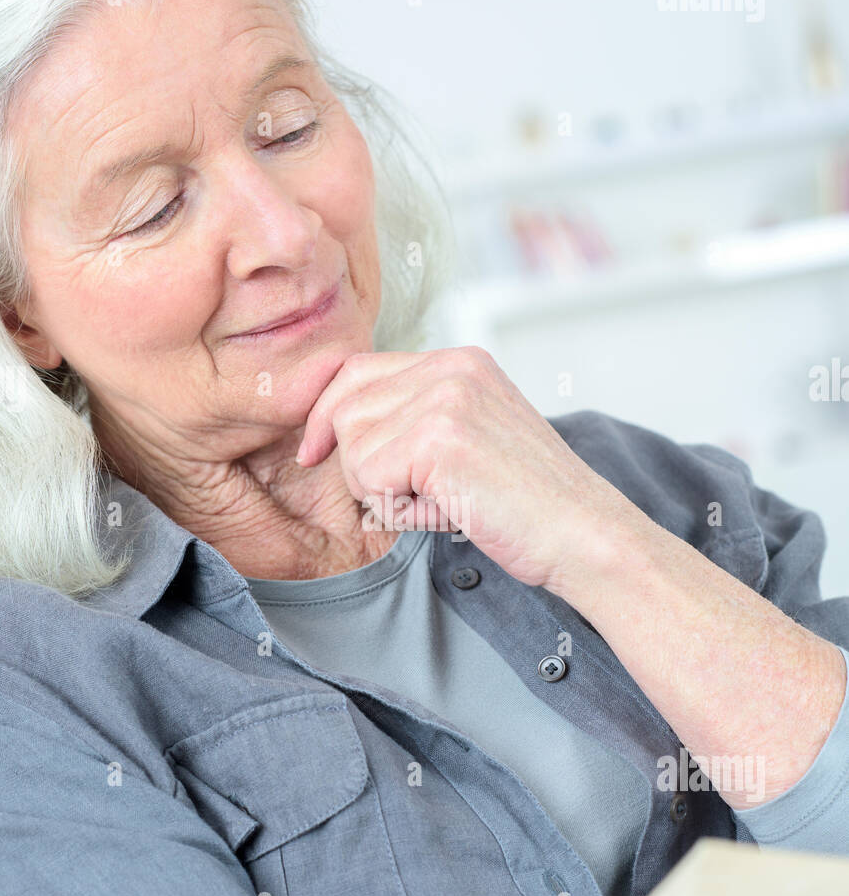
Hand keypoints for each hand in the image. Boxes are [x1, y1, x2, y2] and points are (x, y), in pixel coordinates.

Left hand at [296, 346, 633, 591]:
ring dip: (384, 491)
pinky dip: (399, 510)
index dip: (326, 414)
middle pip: (345, 407)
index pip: (357, 370)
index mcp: (461, 361)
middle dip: (362, 463)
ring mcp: (447, 399)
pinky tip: (446, 512)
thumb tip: (338, 424)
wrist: (582, 534)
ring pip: (353, 446)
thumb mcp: (472, 437)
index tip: (313, 452)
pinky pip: (369, 477)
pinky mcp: (439, 438)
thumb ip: (419, 416)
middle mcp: (452, 368)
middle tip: (417, 495)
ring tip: (442, 501)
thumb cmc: (528, 503)